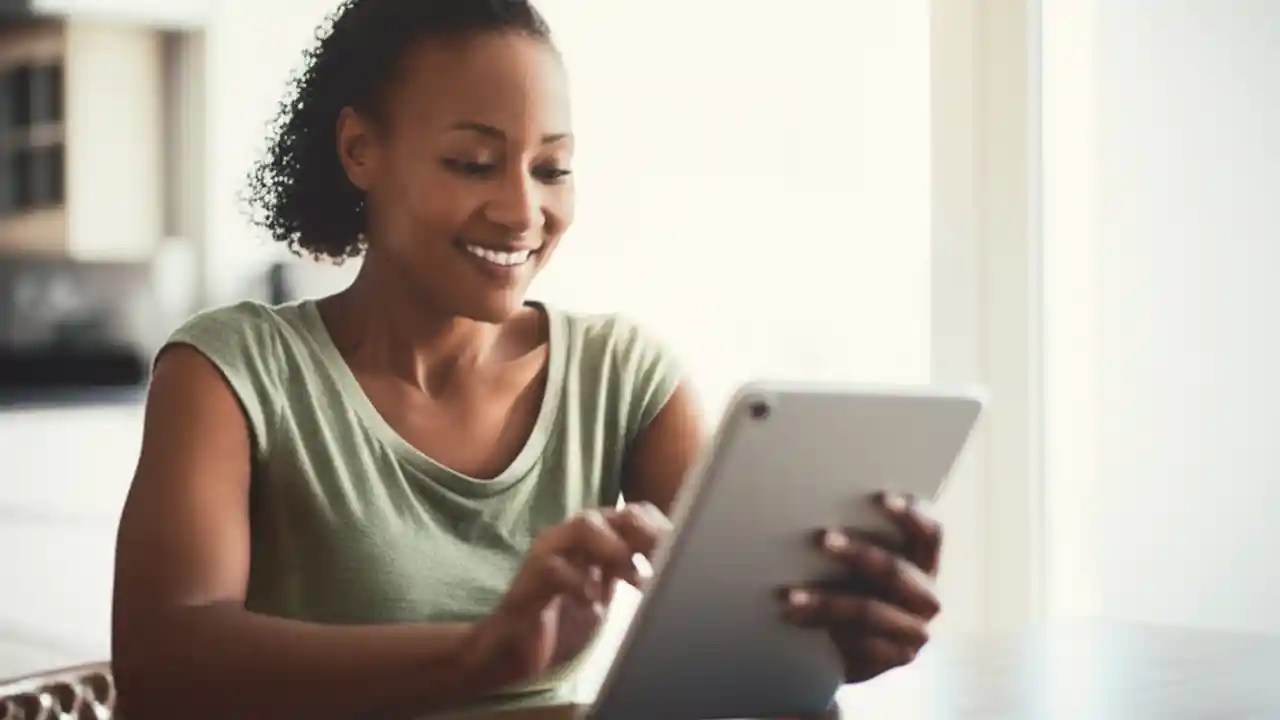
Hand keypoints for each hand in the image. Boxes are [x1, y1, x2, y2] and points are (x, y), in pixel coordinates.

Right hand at [468, 503, 671, 686]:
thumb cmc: (562, 618)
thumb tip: (672, 568)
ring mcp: (549, 553)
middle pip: (614, 513)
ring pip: (583, 524)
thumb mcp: (604, 592)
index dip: (659, 531)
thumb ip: (629, 574)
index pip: (634, 514)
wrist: (516, 649)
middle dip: (642, 533)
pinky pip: (554, 566)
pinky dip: (579, 582)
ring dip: (613, 546)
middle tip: (661, 560)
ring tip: (628, 573)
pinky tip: (595, 602)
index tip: (679, 555)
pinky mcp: (530, 580)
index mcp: (594, 539)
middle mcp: (572, 537)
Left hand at [781, 492, 942, 683]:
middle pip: (895, 571)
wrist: (861, 648)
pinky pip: (859, 643)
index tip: (880, 497)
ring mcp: (916, 630)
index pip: (931, 534)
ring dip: (827, 601)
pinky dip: (824, 628)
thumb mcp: (863, 563)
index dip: (911, 515)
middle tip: (821, 538)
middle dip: (858, 554)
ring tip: (789, 594)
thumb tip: (808, 513)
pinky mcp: (895, 657)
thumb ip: (858, 539)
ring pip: (870, 610)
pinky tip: (794, 618)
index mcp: (927, 562)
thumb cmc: (859, 586)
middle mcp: (928, 595)